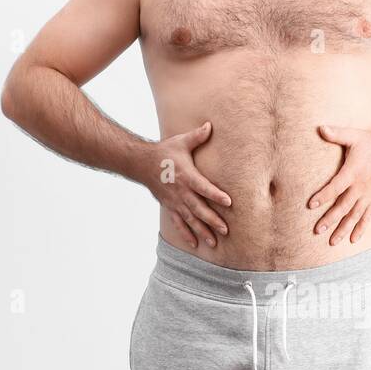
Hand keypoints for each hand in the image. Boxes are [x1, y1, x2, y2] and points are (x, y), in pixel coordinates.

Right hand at [142, 121, 230, 248]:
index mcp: (186, 176)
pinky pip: (178, 223)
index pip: (203, 187)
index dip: (216, 195)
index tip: (228, 202)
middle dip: (212, 220)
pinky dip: (186, 234)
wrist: (141, 163)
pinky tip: (194, 244)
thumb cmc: (164, 152)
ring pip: (190, 220)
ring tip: (214, 243)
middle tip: (226, 230)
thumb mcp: (181, 142)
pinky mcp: (170, 207)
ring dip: (202, 231)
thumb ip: (197, 137)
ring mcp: (175, 202)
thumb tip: (210, 125)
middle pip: (199, 208)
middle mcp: (181, 192)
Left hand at [308, 125, 370, 244]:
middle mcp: (361, 187)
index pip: (335, 187)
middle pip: (343, 206)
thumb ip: (337, 134)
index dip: (323, 196)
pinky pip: (367, 217)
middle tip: (317, 230)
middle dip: (330, 219)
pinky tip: (353, 240)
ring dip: (343, 229)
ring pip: (354, 216)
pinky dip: (360, 228)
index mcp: (353, 173)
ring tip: (332, 242)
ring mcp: (368, 196)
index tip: (311, 204)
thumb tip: (320, 128)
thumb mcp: (354, 136)